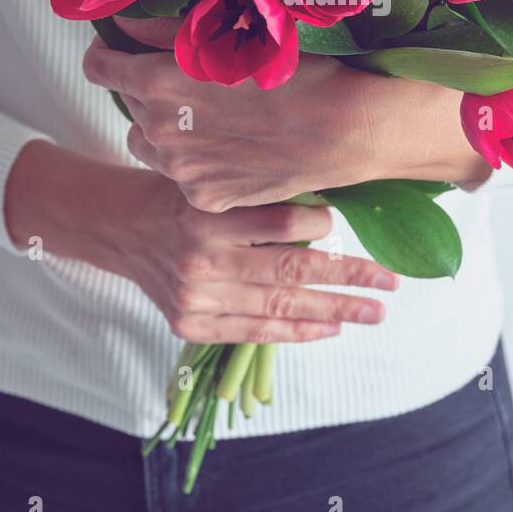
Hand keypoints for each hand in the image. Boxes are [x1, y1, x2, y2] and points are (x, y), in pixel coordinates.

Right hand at [4, 140, 397, 343]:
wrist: (121, 227)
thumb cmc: (180, 194)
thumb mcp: (214, 178)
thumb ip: (260, 190)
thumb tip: (331, 196)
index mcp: (207, 213)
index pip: (278, 222)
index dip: (320, 225)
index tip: (349, 226)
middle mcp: (201, 259)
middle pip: (289, 269)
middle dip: (347, 276)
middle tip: (391, 282)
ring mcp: (196, 297)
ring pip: (279, 305)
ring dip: (335, 310)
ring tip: (375, 312)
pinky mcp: (191, 324)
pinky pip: (254, 332)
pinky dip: (296, 332)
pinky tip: (332, 328)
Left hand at [82, 17, 487, 210]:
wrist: (344, 126)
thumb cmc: (294, 68)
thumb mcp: (228, 30)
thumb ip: (162, 27)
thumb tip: (122, 20)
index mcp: (156, 81)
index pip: (98, 67)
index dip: (110, 53)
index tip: (127, 49)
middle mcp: (158, 130)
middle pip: (128, 105)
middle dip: (150, 91)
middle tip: (195, 81)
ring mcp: (180, 171)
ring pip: (151, 145)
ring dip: (168, 129)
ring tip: (214, 116)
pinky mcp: (205, 199)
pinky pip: (183, 177)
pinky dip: (199, 162)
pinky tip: (234, 145)